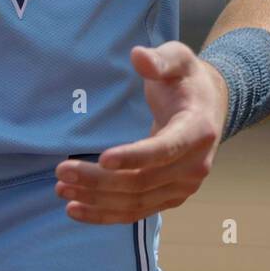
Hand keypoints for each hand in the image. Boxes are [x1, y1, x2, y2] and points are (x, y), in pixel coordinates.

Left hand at [55, 40, 227, 224]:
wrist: (207, 105)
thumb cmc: (186, 79)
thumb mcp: (178, 58)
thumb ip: (160, 59)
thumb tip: (138, 56)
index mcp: (198, 131)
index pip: (165, 149)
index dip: (135, 156)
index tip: (104, 158)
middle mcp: (195, 166)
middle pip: (143, 181)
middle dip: (100, 180)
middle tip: (62, 170)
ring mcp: (183, 187)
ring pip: (136, 202)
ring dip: (97, 200)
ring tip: (61, 189)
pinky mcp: (170, 197)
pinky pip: (136, 211)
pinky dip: (105, 214)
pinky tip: (76, 209)